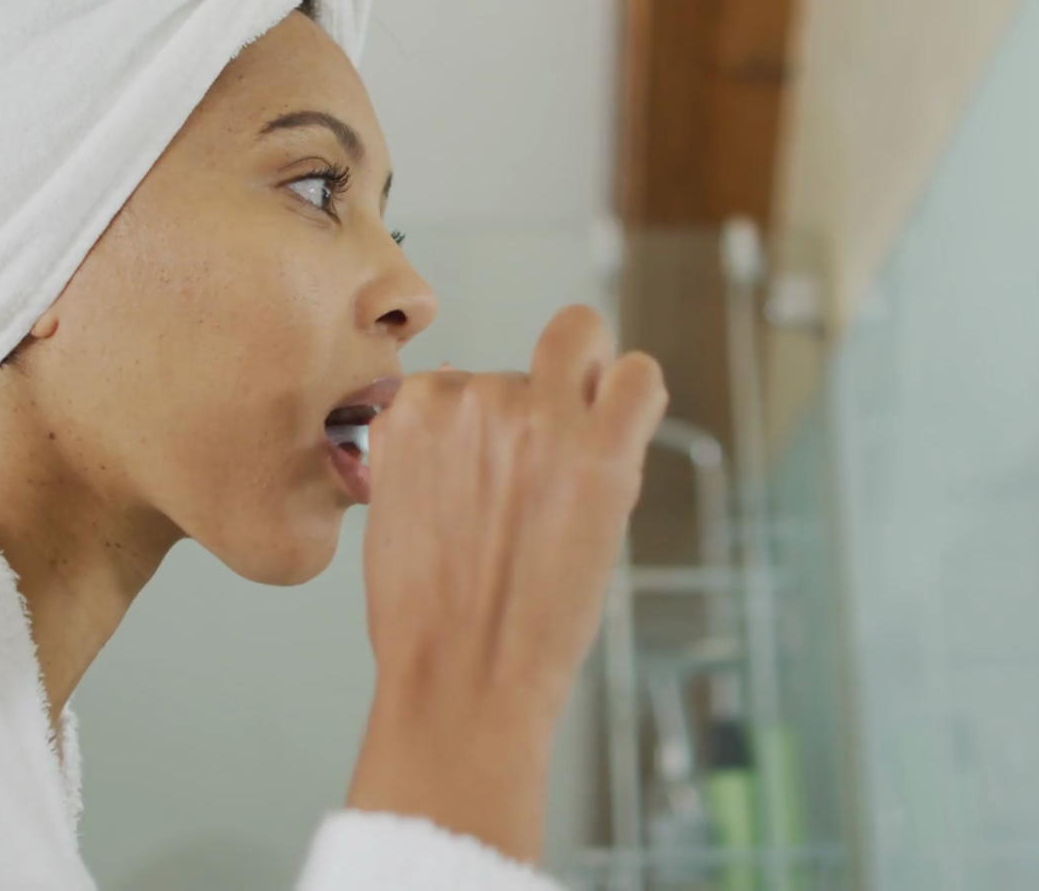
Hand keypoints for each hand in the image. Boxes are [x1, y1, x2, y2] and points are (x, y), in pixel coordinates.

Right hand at [345, 305, 666, 861]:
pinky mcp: (600, 451)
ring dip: (585, 407)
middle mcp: (472, 398)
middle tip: (540, 486)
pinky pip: (639, 375)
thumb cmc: (430, 615)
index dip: (486, 431)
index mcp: (412, 410)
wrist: (464, 680)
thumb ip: (431, 446)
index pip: (461, 378)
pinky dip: (637, 393)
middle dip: (537, 412)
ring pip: (581, 357)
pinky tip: (625, 434)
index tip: (491, 481)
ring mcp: (536, 417)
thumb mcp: (399, 511)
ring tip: (570, 489)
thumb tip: (458, 392)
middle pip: (524, 369)